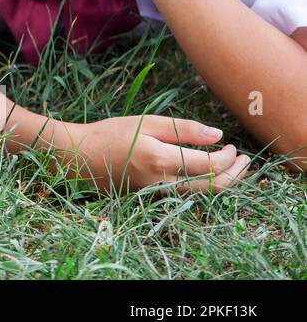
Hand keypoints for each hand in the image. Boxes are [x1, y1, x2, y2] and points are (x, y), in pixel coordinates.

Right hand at [65, 116, 250, 192]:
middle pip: (213, 187)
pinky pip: (185, 195)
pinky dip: (203, 186)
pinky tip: (206, 174)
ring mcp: (157, 195)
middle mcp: (162, 183)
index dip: (228, 157)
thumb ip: (183, 129)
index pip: (210, 165)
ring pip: (202, 195)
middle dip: (235, 174)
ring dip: (223, 182)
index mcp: (162, 160)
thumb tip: (217, 135)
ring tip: (232, 168)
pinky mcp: (151, 199)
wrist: (77, 157)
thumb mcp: (146, 123)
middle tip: (244, 160)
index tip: (232, 145)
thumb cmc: (109, 133)